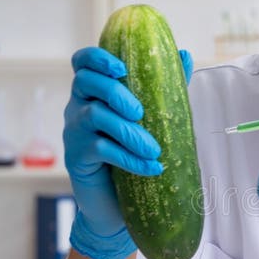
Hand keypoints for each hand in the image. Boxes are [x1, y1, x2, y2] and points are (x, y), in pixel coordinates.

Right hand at [63, 46, 192, 258]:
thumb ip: (163, 87)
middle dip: (115, 92)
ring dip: (129, 131)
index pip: (83, 62)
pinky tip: (151, 167)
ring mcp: (74, 132)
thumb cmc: (133, 153)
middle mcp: (78, 107)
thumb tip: (184, 55)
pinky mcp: (76, 157)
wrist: (116, 203)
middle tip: (141, 113)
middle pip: (86, 82)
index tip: (121, 67)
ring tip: (155, 149)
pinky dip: (129, 158)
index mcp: (94, 92)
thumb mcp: (151, 118)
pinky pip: (100, 149)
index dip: (96, 58)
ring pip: (94, 116)